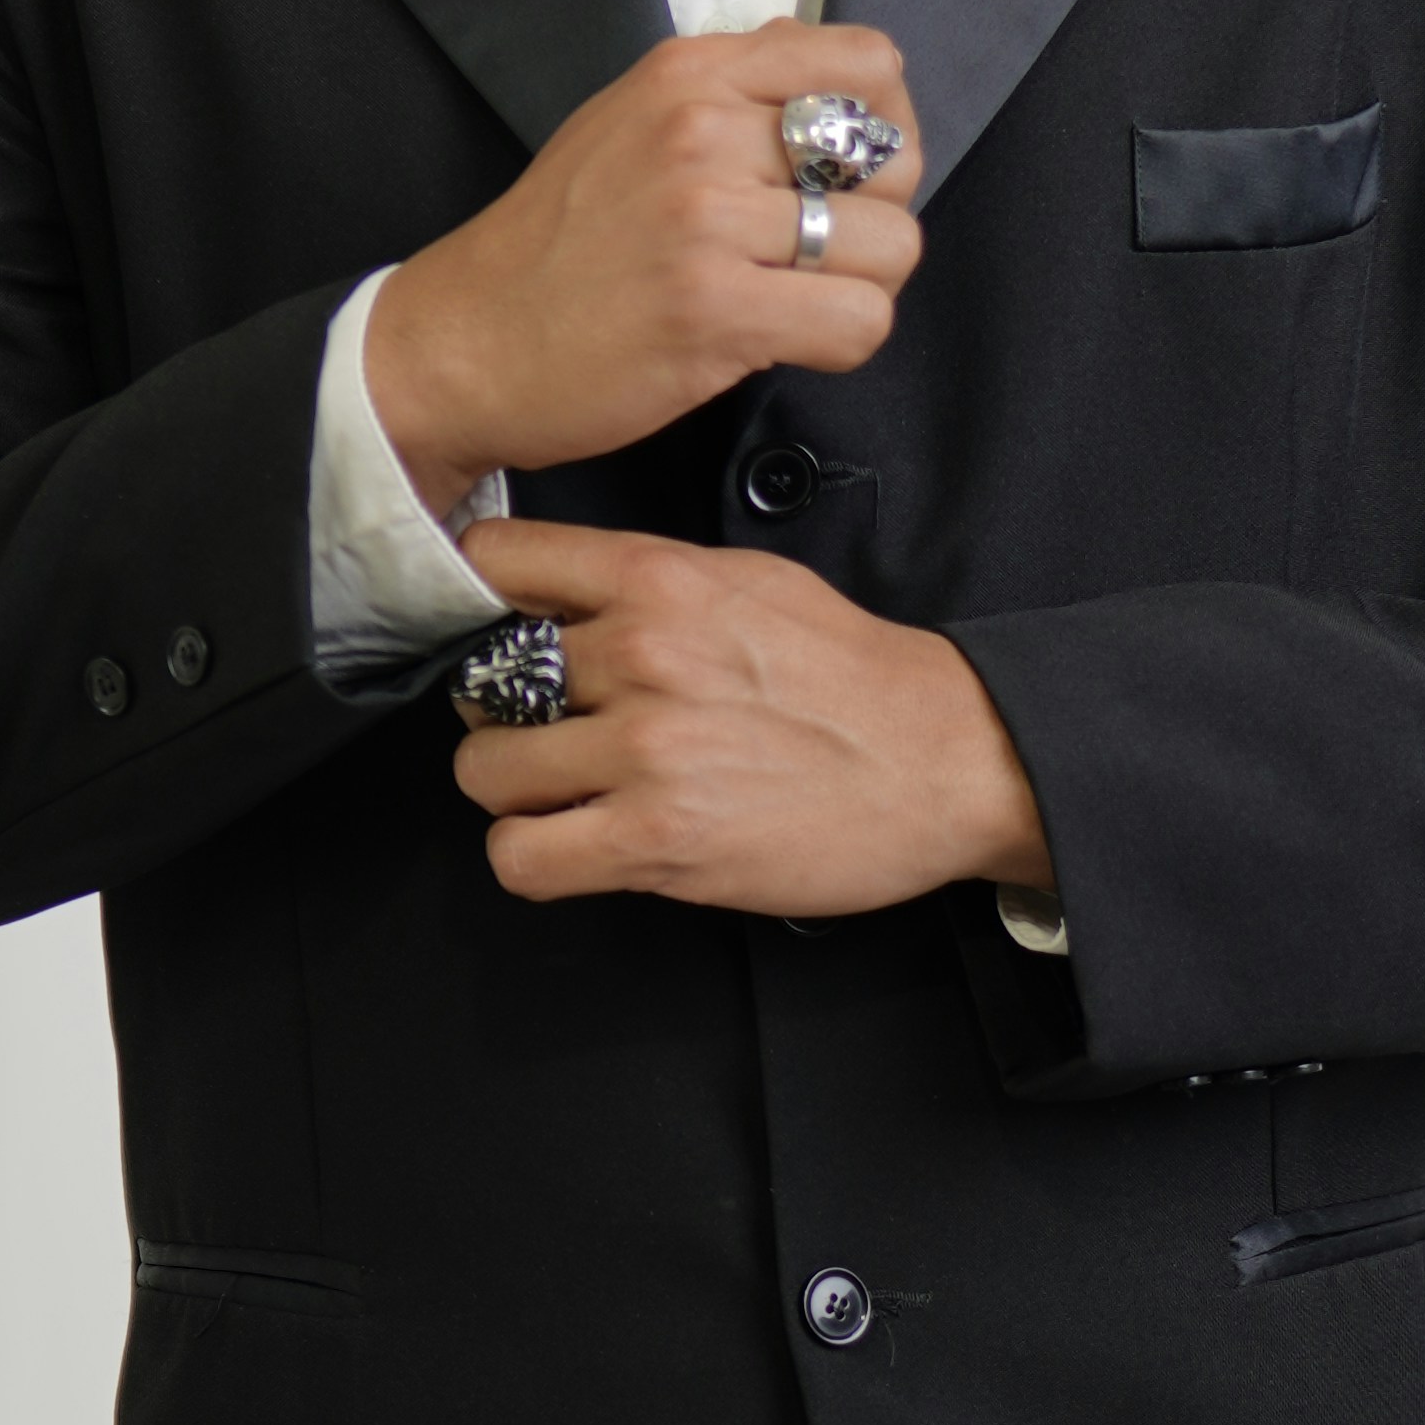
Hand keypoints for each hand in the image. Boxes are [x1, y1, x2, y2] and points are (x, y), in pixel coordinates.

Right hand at [366, 24, 926, 514]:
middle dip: (873, 218)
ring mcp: (706, 219)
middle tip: (812, 255)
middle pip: (895, 159)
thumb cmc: (552, 246)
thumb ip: (726, 91)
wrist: (463, 341)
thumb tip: (823, 68)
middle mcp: (701, 129)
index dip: (884, 127)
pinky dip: (841, 344)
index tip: (845, 177)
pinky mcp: (713, 310)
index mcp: (689, 73)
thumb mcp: (628, 122)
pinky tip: (784, 343)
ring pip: (891, 246)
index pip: (866, 64)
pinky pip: (858, 322)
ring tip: (795, 302)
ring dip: (860, 289)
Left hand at [449, 524, 1051, 921]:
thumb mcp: (752, 583)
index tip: (498, 637)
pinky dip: (535, 858)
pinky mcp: (655, 839)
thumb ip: (651, 581)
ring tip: (566, 797)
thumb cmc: (857, 680)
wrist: (944, 760)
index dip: (480, 607)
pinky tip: (577, 846)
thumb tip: (569, 593)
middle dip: (506, 716)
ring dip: (517, 794)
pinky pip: (522, 858)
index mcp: (659, 580)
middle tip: (553, 736)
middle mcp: (640, 655)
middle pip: (482, 683)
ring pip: (488, 775)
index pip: (497, 566)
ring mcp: (643, 751)